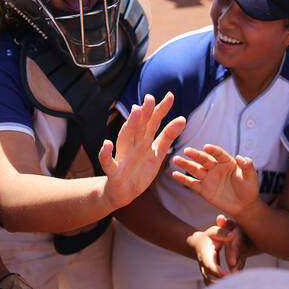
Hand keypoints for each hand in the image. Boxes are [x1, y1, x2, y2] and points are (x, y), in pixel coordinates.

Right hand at [101, 92, 186, 208]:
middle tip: (150, 98)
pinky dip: (105, 153)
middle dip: (145, 113)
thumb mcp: (157, 154)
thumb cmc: (140, 170)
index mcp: (143, 140)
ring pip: (125, 138)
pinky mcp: (113, 171)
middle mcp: (132, 144)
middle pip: (139, 127)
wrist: (123, 193)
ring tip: (135, 111)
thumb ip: (167, 137)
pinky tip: (107, 144)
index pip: (153, 122)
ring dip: (130, 125)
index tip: (170, 96)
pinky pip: (108, 162)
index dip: (161, 110)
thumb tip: (182, 119)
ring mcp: (122, 156)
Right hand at [171, 143, 259, 216]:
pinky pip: (192, 183)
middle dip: (195, 155)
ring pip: (195, 169)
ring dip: (185, 164)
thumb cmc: (249, 189)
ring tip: (176, 159)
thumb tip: (240, 157)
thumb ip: (248, 166)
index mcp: (228, 162)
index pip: (219, 154)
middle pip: (204, 160)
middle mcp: (216, 168)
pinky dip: (183, 179)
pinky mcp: (203, 190)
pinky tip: (175, 174)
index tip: (206, 147)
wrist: (244, 206)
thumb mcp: (252, 177)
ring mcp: (208, 178)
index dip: (213, 150)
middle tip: (186, 150)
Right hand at [190, 216, 246, 285]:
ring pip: (210, 284)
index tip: (230, 276)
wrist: (198, 244)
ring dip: (221, 287)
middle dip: (222, 282)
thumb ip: (223, 232)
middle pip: (210, 278)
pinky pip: (212, 286)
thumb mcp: (214, 231)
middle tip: (236, 285)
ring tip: (236, 288)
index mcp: (205, 255)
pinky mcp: (208, 277)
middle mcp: (203, 266)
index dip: (219, 272)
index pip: (210, 266)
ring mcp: (204, 272)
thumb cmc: (209, 236)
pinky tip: (232, 288)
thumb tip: (232, 236)